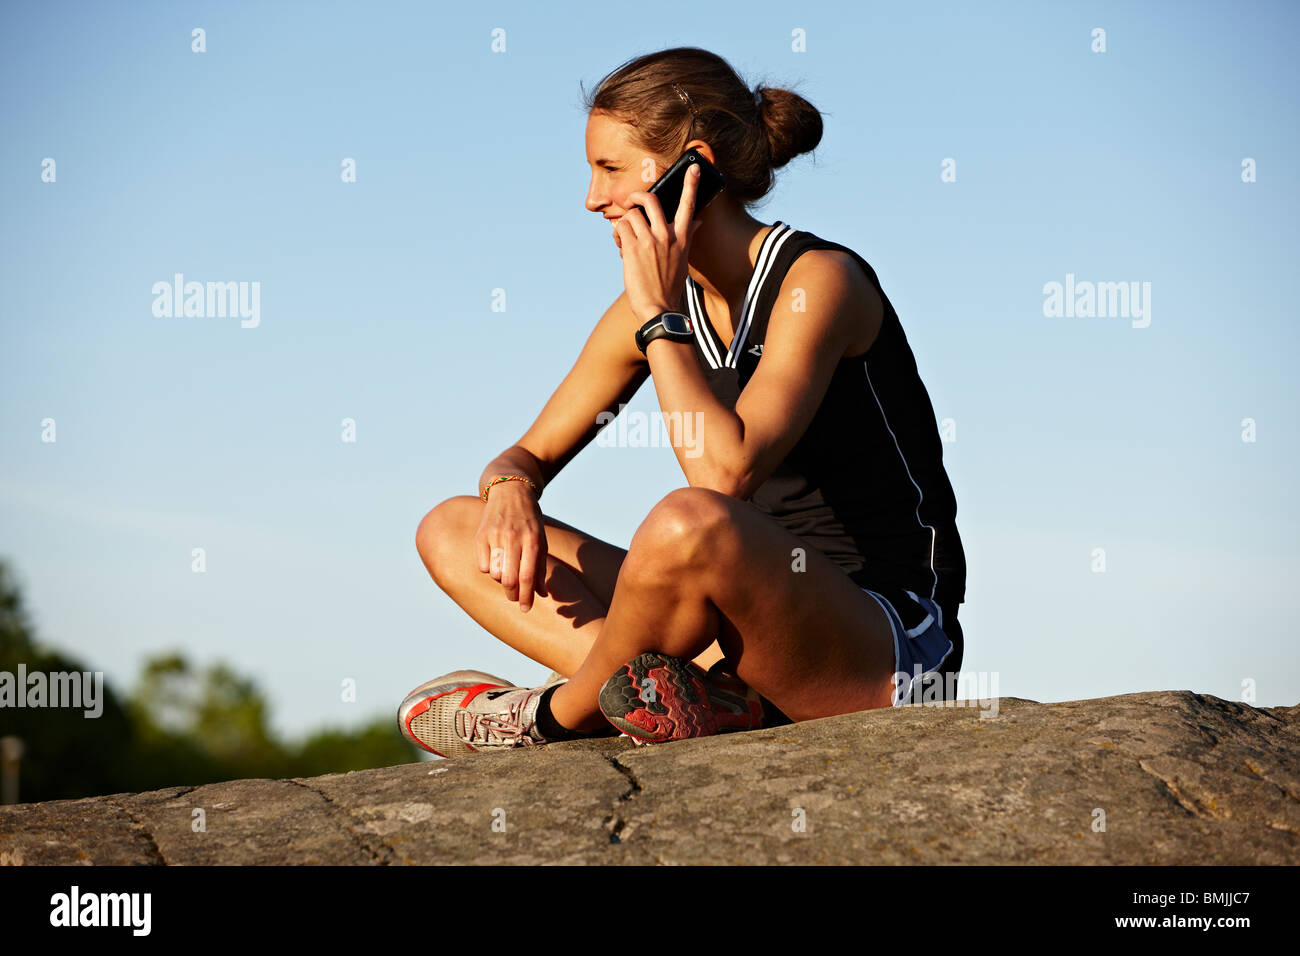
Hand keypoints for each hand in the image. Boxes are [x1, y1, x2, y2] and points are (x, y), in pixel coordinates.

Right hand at [475, 483, 548, 611]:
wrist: (511, 491)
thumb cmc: (530, 520)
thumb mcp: (541, 540)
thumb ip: (540, 567)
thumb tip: (541, 594)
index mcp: (532, 539)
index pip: (528, 576)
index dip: (527, 596)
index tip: (526, 609)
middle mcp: (513, 537)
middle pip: (509, 579)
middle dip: (513, 594)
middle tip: (515, 598)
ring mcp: (495, 535)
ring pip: (494, 574)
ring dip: (501, 581)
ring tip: (507, 574)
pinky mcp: (480, 534)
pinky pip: (483, 565)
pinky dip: (490, 570)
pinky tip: (496, 561)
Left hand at [612, 163, 704, 322]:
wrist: (659, 308)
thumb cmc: (669, 286)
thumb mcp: (683, 260)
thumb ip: (687, 236)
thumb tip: (697, 220)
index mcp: (682, 238)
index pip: (688, 206)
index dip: (691, 185)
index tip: (693, 167)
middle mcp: (667, 236)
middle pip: (651, 200)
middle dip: (637, 195)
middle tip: (631, 200)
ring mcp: (650, 241)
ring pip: (631, 215)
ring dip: (624, 223)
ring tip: (624, 236)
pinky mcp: (633, 248)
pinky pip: (620, 228)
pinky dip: (617, 234)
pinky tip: (620, 245)